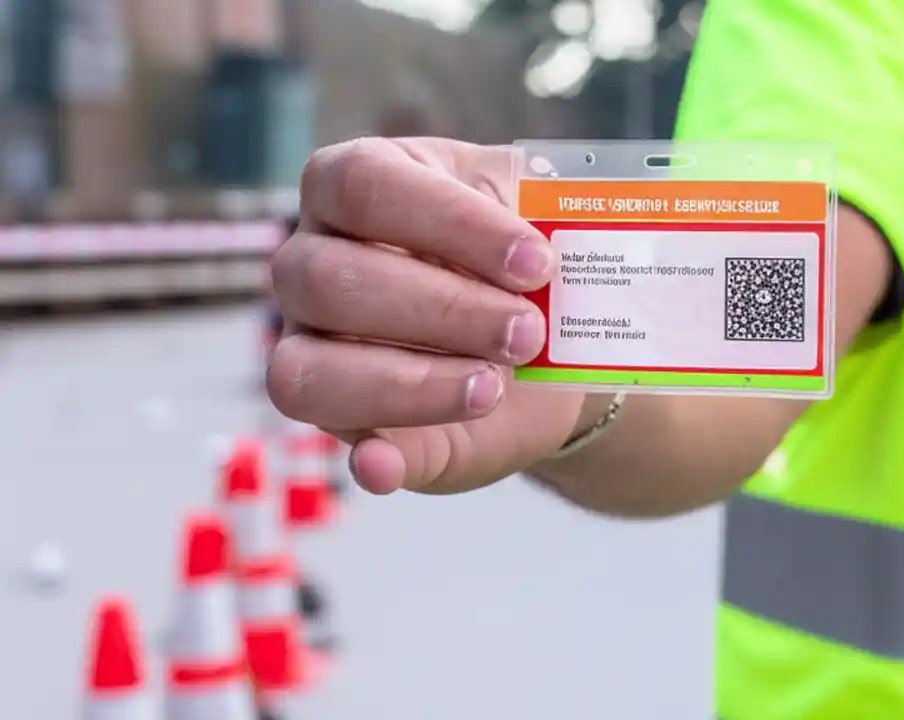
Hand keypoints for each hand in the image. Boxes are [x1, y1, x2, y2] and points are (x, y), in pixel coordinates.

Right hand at [267, 137, 586, 494]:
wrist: (549, 343)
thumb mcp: (531, 225)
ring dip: (414, 383)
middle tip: (529, 331)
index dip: (450, 222)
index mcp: (351, 186)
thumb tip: (549, 249)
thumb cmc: (519, 264)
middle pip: (332, 280)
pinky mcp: (342, 422)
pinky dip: (369, 459)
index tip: (535, 260)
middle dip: (445, 310)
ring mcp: (309, 346)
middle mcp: (309, 262)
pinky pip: (336, 445)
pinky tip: (392, 464)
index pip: (364, 184)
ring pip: (310, 368)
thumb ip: (536, 227)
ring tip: (496, 386)